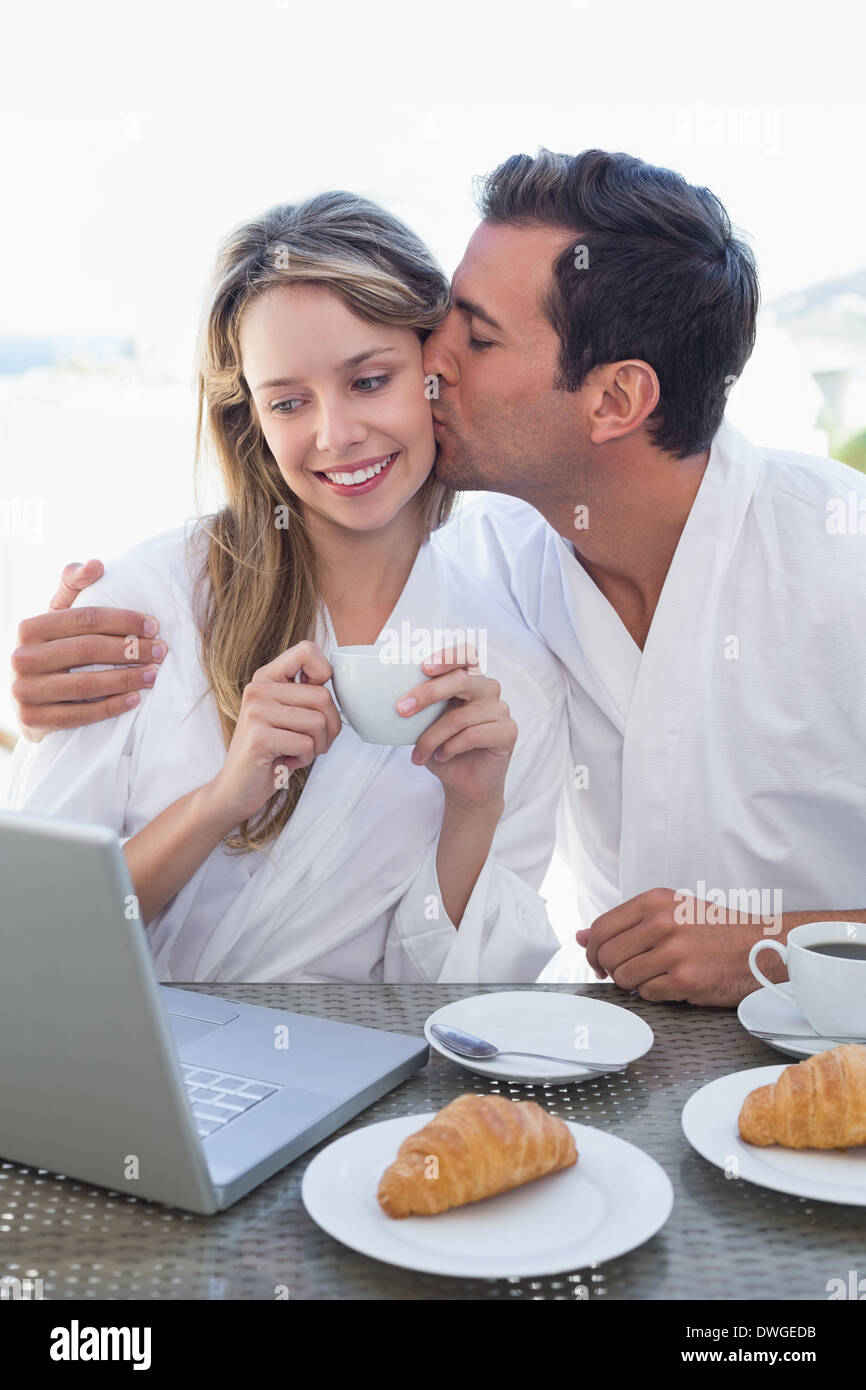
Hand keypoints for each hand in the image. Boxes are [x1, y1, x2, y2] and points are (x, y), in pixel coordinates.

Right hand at [11, 561, 167, 740]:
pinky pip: (79, 715)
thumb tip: (96, 564)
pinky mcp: (33, 720)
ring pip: (85, 685)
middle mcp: (21, 658)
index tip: (153, 625)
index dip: (123, 620)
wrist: (28, 698)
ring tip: (154, 675)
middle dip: (130, 649)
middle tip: (161, 651)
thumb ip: (74, 585)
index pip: (84, 618)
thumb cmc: (54, 649)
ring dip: (126, 679)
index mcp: (29, 627)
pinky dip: (111, 707)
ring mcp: (24, 692)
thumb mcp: (58, 616)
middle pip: (87, 650)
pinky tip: (136, 699)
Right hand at [204, 641, 341, 830]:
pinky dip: (305, 759)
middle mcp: (258, 689)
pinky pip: (306, 743)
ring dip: (317, 746)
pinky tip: (286, 762)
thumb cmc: (272, 752)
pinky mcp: (259, 736)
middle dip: (330, 728)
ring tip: (298, 753)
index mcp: (266, 678)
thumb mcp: (289, 716)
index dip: (325, 674)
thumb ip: (307, 694)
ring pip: (318, 722)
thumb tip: (335, 678)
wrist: (236, 788)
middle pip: (322, 696)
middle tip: (315, 743)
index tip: (317, 703)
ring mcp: (256, 712)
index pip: (307, 650)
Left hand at [395, 643, 516, 811]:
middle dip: (428, 693)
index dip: (448, 655)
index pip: (466, 654)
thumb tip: (387, 696)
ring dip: (432, 736)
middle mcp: (488, 689)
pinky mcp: (508, 732)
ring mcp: (501, 709)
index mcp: (470, 680)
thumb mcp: (425, 724)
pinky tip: (442, 755)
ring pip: (460, 716)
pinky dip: (450, 747)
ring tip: (421, 752)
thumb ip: (417, 705)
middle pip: (462, 680)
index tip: (423, 667)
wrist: (464, 786)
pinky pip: (473, 734)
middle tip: (401, 709)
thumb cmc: (443, 749)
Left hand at [575, 887, 778, 1006]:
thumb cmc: (715, 930)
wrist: (761, 947)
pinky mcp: (684, 979)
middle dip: (611, 969)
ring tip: (656, 975)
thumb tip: (580, 936)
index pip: (601, 927)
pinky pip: (647, 994)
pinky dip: (655, 994)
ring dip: (634, 983)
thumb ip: (624, 923)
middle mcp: (662, 922)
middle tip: (628, 972)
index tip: (598, 959)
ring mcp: (673, 951)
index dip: (593, 949)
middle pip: (608, 955)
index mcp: (655, 901)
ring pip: (624, 978)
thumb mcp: (670, 912)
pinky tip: (672, 983)